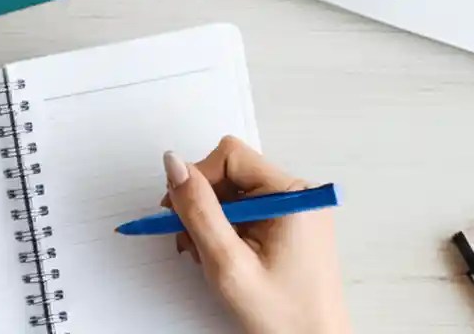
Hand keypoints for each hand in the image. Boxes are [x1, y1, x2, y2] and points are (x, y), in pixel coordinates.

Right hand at [163, 137, 350, 333]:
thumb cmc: (284, 317)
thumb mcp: (228, 264)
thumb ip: (199, 210)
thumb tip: (175, 165)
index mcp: (293, 196)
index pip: (230, 157)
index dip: (197, 179)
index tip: (176, 211)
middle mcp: (299, 196)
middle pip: (231, 173)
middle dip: (202, 204)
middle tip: (188, 240)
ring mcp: (295, 211)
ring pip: (235, 193)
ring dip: (210, 220)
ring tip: (205, 255)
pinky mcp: (289, 226)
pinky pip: (247, 210)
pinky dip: (225, 230)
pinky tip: (221, 256)